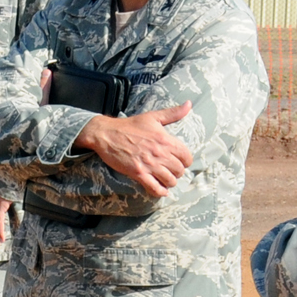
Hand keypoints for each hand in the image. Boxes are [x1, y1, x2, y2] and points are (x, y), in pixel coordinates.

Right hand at [74, 101, 194, 196]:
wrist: (107, 134)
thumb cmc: (130, 125)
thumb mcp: (153, 116)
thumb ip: (173, 113)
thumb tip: (189, 104)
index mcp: (165, 139)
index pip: (186, 156)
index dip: (186, 160)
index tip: (180, 161)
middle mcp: (159, 153)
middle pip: (179, 170)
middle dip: (177, 172)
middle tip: (172, 170)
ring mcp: (149, 165)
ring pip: (170, 180)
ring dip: (170, 181)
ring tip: (166, 179)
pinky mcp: (138, 173)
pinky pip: (155, 188)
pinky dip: (160, 192)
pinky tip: (161, 190)